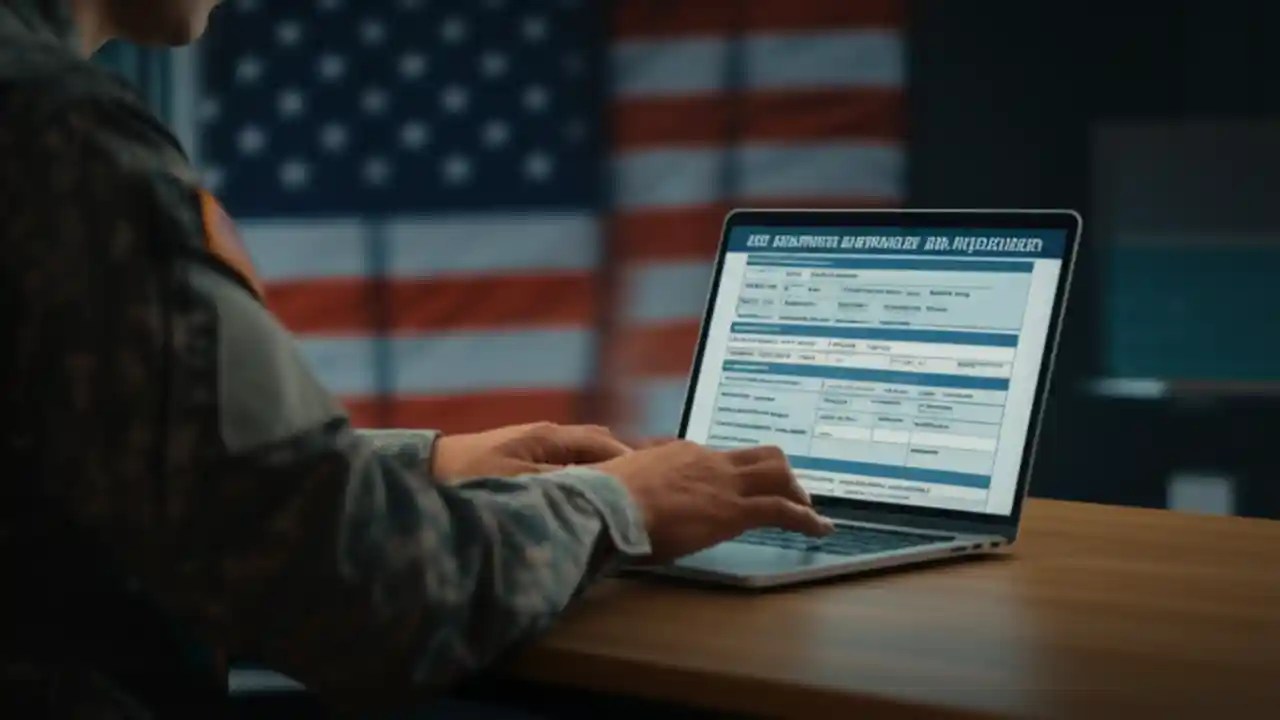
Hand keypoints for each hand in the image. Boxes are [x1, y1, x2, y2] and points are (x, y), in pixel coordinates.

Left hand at [432, 422, 630, 480]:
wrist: (422, 471)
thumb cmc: (469, 477)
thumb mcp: (521, 484)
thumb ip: (564, 484)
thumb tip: (602, 491)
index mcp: (551, 437)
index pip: (606, 445)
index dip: (632, 464)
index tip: (653, 485)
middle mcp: (547, 436)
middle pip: (598, 446)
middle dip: (622, 465)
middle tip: (645, 491)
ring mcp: (534, 445)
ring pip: (582, 454)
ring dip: (603, 471)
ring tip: (623, 495)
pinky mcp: (521, 459)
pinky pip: (566, 464)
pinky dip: (584, 475)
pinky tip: (587, 496)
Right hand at [590, 441, 833, 562]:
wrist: (608, 505)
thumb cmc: (605, 502)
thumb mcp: (620, 486)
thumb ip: (633, 489)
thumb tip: (623, 502)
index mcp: (679, 454)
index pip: (719, 459)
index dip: (734, 474)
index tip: (736, 489)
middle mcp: (708, 460)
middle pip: (759, 456)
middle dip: (779, 474)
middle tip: (789, 494)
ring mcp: (724, 482)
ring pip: (777, 474)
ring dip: (796, 492)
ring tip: (809, 512)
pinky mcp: (735, 510)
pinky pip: (783, 510)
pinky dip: (806, 520)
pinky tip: (820, 531)